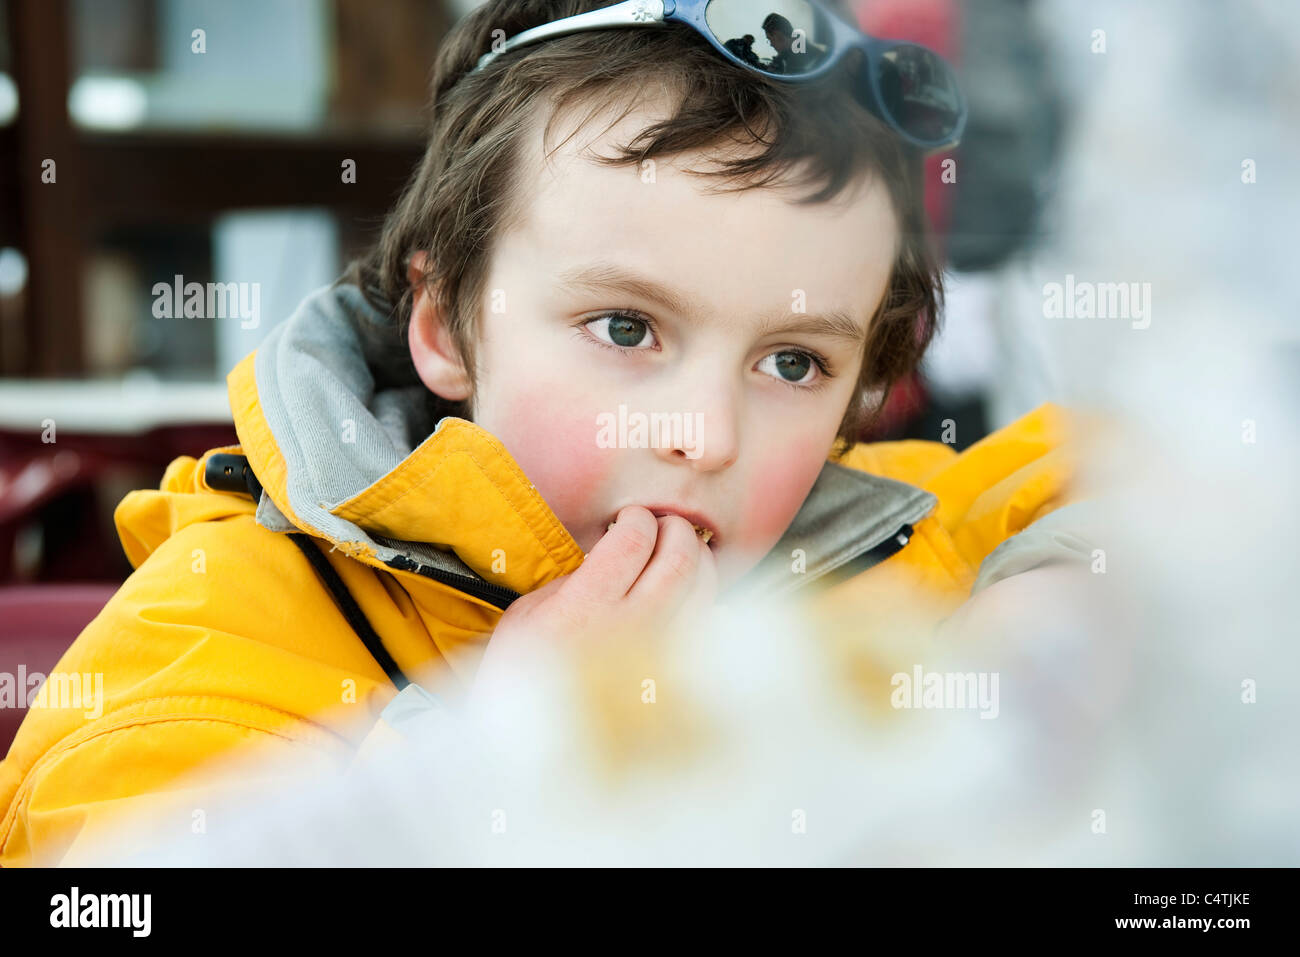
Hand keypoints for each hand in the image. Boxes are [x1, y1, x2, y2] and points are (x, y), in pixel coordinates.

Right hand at [468, 506, 717, 702]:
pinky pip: (709, 628)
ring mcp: (660, 657)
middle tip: (666, 527)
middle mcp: (631, 630)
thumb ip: (573, 579)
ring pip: (705, 590)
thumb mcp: (527, 615)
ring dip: (699, 561)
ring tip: (683, 554)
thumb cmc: (521, 675)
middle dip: (677, 531)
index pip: (634, 540)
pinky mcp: (676, 679)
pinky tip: (690, 595)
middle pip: (680, 560)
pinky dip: (706, 601)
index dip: (638, 519)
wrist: (532, 744)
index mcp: (586, 609)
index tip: (631, 519)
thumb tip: (614, 555)